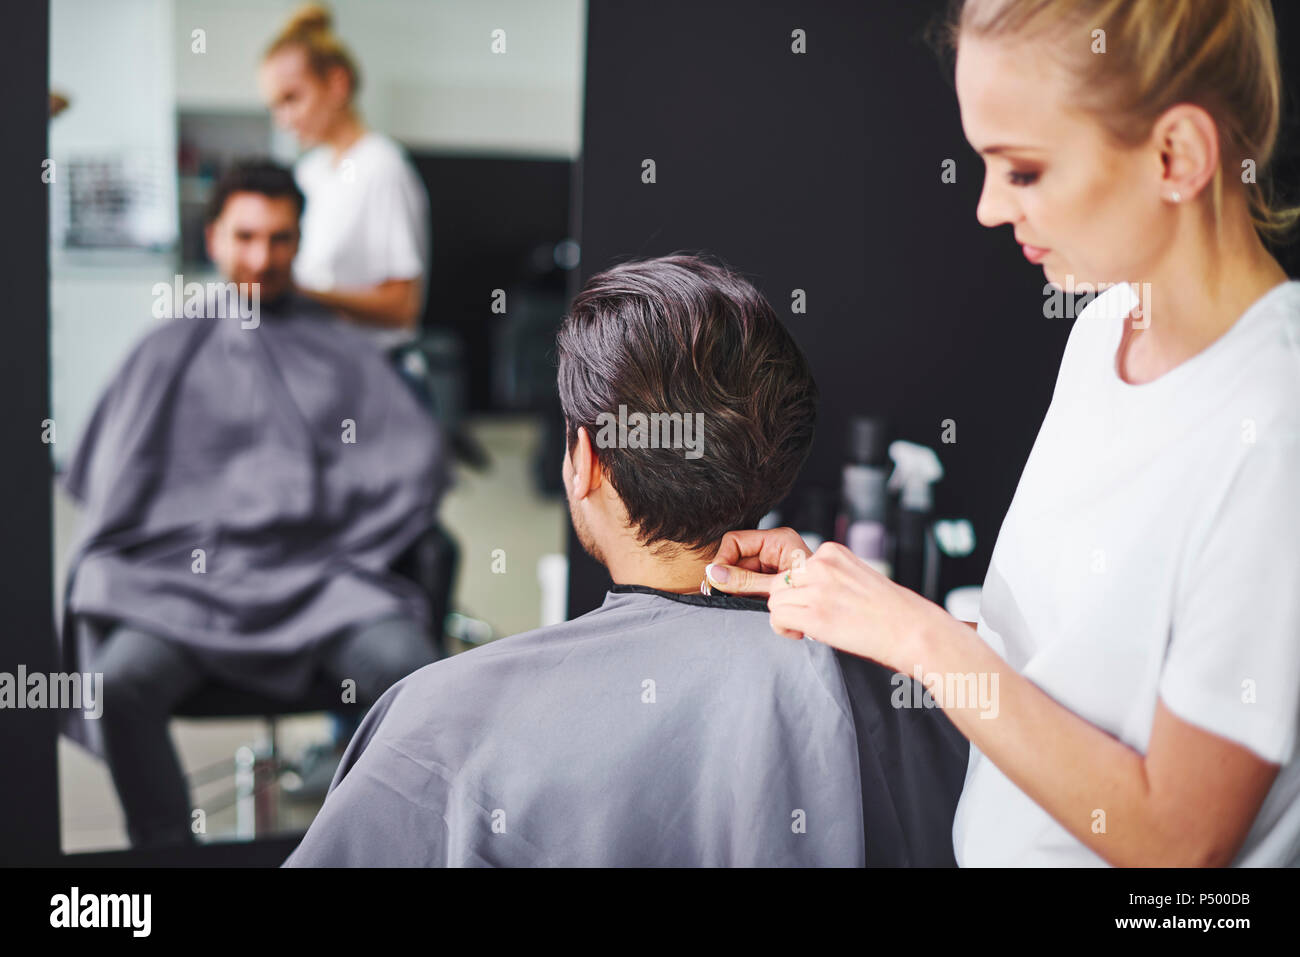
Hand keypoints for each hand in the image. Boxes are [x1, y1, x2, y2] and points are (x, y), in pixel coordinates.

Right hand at [704, 526, 813, 596]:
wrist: (842, 616)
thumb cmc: (817, 597)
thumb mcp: (775, 587)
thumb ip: (745, 581)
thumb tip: (714, 575)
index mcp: (778, 540)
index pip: (734, 541)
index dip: (722, 560)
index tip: (717, 581)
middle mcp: (773, 549)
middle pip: (735, 559)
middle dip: (731, 580)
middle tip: (727, 597)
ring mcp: (772, 565)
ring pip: (740, 575)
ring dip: (741, 592)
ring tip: (751, 602)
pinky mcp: (771, 581)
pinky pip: (749, 586)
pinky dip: (749, 598)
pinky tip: (758, 605)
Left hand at [767, 541, 954, 668]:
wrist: (912, 630)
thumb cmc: (891, 610)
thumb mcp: (857, 576)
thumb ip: (829, 576)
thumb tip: (801, 589)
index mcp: (833, 552)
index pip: (793, 567)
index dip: (798, 589)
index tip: (814, 603)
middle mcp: (822, 565)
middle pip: (779, 582)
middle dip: (789, 602)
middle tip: (807, 618)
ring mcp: (818, 589)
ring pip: (775, 599)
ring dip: (786, 616)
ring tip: (807, 627)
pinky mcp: (815, 615)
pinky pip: (778, 617)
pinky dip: (784, 628)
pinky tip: (802, 634)